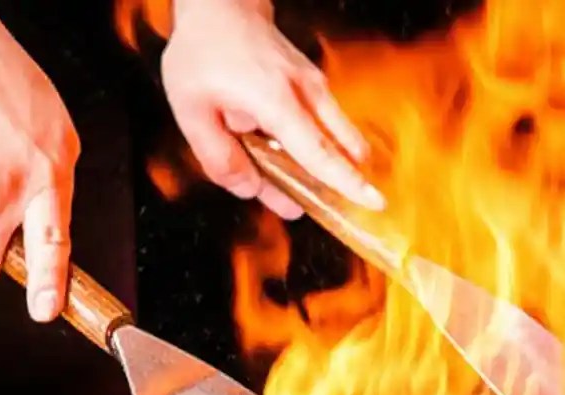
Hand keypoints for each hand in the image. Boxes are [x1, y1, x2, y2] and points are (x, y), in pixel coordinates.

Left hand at [161, 0, 382, 218]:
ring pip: (337, 136)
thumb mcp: (190, 110)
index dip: (346, 182)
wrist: (221, 7)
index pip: (318, 151)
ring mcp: (314, 86)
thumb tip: (249, 189)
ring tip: (297, 180)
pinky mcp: (314, 85)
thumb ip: (218, 156)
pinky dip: (316, 145)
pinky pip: (325, 124)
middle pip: (343, 145)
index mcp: (274, 100)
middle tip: (343, 205)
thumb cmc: (205, 51)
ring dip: (327, 164)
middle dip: (348, 179)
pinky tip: (286, 154)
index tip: (375, 202)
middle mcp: (305, 92)